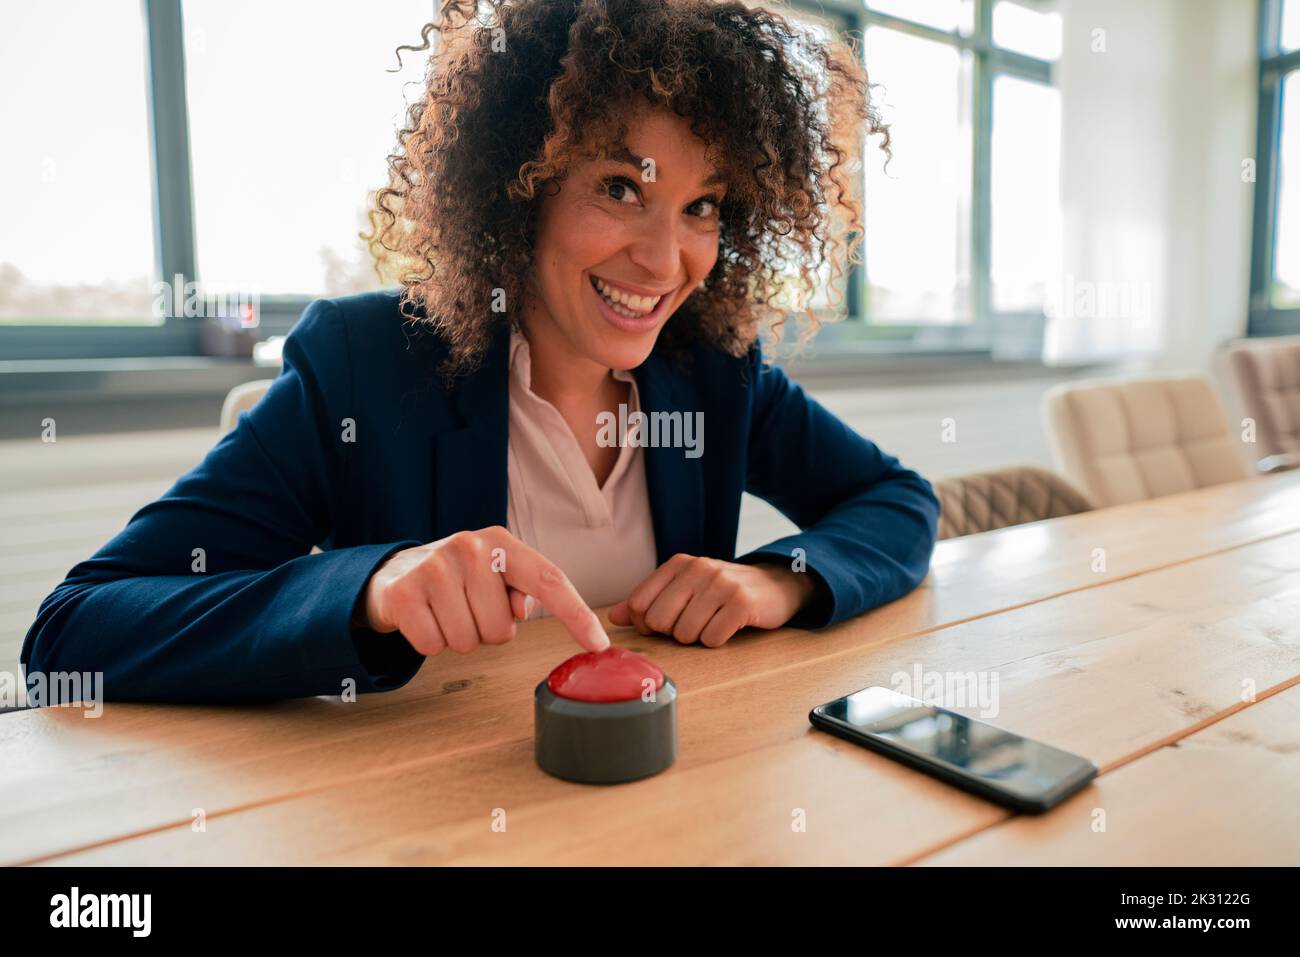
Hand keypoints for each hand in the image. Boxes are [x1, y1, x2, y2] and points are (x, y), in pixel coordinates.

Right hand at [362, 526, 609, 655]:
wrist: (395, 572)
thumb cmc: (460, 579)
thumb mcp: (496, 575)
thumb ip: (522, 589)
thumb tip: (522, 608)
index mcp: (500, 543)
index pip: (548, 580)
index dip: (576, 614)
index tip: (598, 644)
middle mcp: (469, 547)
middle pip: (501, 629)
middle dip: (486, 630)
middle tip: (467, 608)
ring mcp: (434, 568)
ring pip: (468, 641)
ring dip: (459, 637)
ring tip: (446, 611)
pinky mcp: (403, 593)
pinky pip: (433, 646)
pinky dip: (431, 642)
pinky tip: (424, 618)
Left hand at [608, 555, 816, 646]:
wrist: (774, 585)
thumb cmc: (721, 592)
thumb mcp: (684, 589)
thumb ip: (648, 601)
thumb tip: (614, 617)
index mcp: (678, 563)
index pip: (639, 605)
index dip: (648, 624)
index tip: (667, 623)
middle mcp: (697, 568)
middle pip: (659, 622)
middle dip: (673, 633)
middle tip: (694, 624)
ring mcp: (721, 584)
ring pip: (685, 634)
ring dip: (697, 639)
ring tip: (712, 624)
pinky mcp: (742, 603)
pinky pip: (712, 639)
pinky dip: (717, 641)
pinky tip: (728, 627)